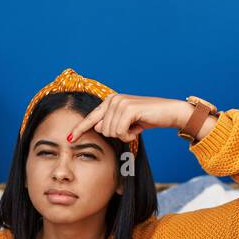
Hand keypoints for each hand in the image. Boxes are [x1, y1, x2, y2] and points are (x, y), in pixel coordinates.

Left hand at [66, 95, 195, 144]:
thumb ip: (110, 123)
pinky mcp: (128, 109)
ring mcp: (120, 102)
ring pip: (110, 132)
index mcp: (110, 102)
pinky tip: (138, 128)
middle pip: (101, 130)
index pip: (91, 118)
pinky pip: (120, 132)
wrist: (169, 112)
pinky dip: (129, 135)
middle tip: (131, 128)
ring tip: (135, 126)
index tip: (70, 138)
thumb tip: (97, 127)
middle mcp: (113, 99)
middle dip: (116, 134)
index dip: (80, 129)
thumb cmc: (148, 118)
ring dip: (124, 135)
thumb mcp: (126, 121)